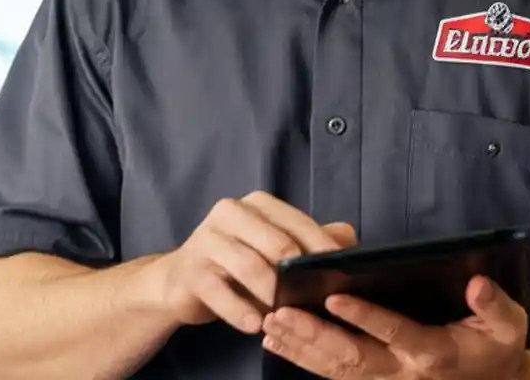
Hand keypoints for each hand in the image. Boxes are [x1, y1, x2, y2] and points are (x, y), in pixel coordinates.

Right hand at [149, 191, 356, 333]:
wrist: (180, 280)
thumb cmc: (238, 262)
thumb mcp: (276, 248)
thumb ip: (312, 240)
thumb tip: (350, 239)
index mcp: (258, 204)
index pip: (298, 222)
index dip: (322, 246)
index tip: (341, 270)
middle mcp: (231, 212)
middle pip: (276, 242)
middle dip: (297, 272)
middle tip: (314, 297)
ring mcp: (206, 239)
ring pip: (248, 266)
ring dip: (271, 293)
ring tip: (284, 313)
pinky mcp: (189, 270)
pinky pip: (218, 292)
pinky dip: (239, 310)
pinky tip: (254, 325)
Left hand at [262, 275, 528, 379]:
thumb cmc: (499, 347)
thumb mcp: (510, 324)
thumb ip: (494, 305)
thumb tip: (476, 284)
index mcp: (435, 353)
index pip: (396, 333)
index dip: (365, 317)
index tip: (335, 296)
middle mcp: (403, 372)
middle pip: (352, 357)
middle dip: (314, 336)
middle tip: (281, 314)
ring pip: (337, 369)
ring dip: (301, 348)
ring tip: (270, 325)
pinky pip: (335, 374)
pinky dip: (305, 359)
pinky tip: (280, 342)